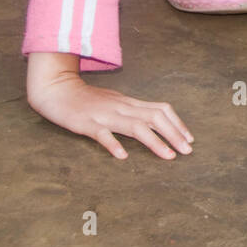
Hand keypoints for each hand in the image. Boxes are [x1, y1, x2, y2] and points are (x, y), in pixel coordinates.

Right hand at [27, 52, 193, 159]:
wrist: (57, 90)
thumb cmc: (88, 100)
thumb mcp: (116, 102)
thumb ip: (134, 111)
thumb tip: (156, 123)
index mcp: (129, 103)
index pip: (161, 109)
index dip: (178, 124)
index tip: (189, 139)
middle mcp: (121, 107)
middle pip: (154, 117)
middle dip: (174, 134)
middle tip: (187, 151)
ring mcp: (104, 115)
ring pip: (134, 126)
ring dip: (154, 141)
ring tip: (168, 156)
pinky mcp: (86, 123)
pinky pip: (102, 134)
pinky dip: (114, 144)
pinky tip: (123, 156)